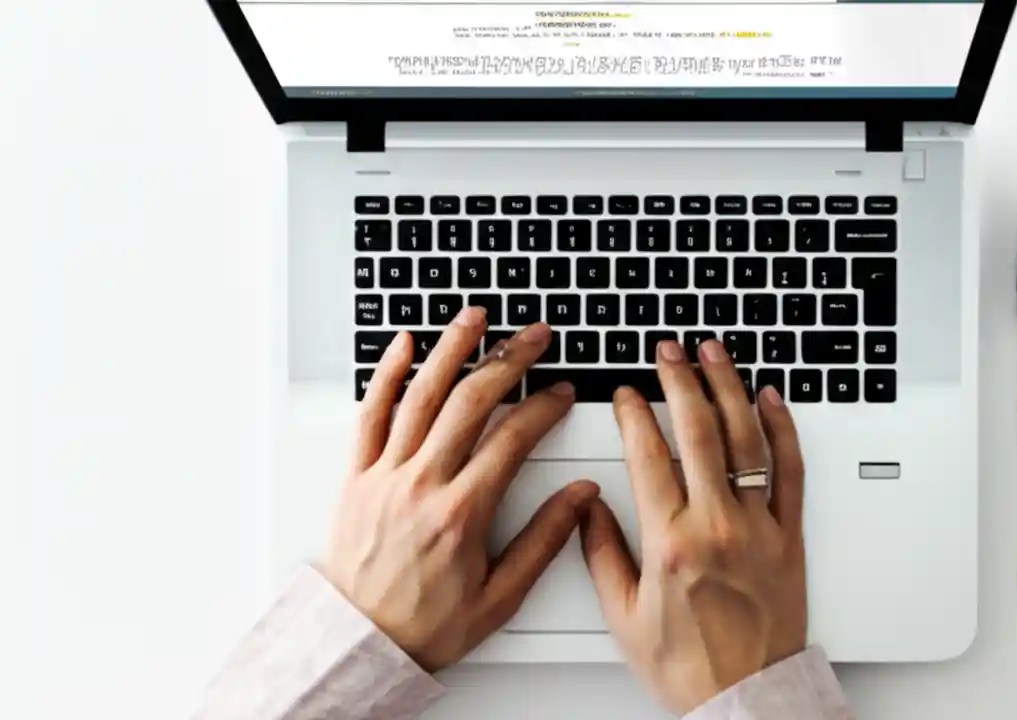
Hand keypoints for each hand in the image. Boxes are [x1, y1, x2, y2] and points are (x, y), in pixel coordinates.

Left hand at [321, 309, 597, 671]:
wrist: (361, 642)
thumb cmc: (426, 625)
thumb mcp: (500, 597)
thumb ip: (544, 542)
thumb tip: (580, 498)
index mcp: (462, 514)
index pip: (513, 438)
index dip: (544, 407)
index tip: (561, 393)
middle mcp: (422, 485)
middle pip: (470, 402)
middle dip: (509, 360)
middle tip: (534, 336)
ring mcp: (385, 475)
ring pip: (420, 395)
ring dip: (451, 349)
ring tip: (475, 317)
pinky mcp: (356, 476)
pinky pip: (370, 413)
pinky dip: (386, 374)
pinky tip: (403, 345)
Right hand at [581, 339, 806, 714]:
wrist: (745, 699)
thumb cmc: (686, 666)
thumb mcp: (624, 616)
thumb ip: (602, 554)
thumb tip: (588, 508)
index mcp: (670, 541)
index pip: (649, 455)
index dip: (635, 414)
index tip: (627, 394)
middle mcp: (717, 525)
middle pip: (699, 431)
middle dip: (681, 379)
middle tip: (670, 351)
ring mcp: (759, 526)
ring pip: (747, 438)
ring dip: (729, 387)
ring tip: (716, 354)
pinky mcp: (789, 535)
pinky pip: (790, 470)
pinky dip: (782, 429)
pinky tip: (771, 400)